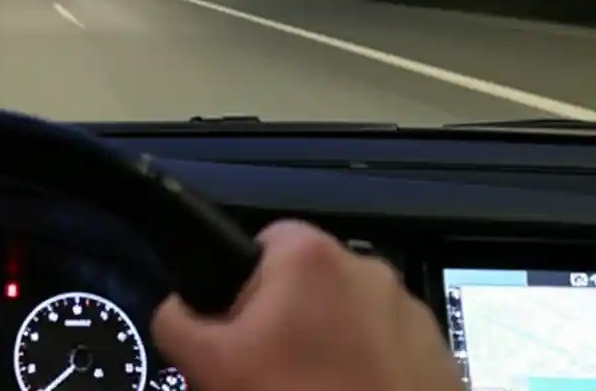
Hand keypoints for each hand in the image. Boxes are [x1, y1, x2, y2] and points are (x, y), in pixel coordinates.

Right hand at [152, 220, 461, 390]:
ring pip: (352, 320)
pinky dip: (372, 374)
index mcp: (311, 256)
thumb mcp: (208, 366)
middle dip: (288, 322)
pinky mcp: (441, 358)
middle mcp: (370, 269)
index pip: (262, 244)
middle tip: (272, 373)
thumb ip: (176, 319)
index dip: (244, 289)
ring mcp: (414, 315)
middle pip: (308, 285)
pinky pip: (391, 354)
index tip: (241, 334)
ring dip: (333, 348)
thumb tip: (179, 308)